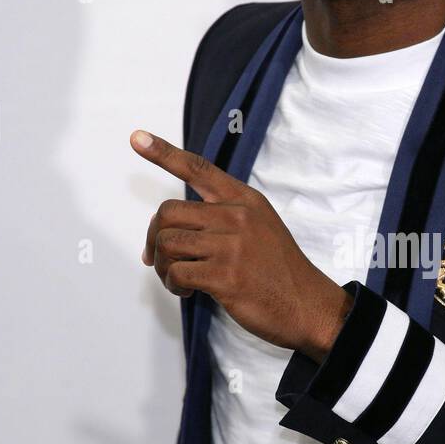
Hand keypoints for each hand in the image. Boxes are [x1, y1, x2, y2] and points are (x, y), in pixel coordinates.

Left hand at [131, 130, 352, 361]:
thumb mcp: (261, 226)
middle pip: (168, 212)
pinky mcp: (225, 276)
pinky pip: (177, 273)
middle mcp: (237, 217)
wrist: (307, 305)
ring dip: (163, 267)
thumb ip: (224, 217)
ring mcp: (232, 247)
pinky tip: (187, 291)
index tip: (137, 138)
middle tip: (158, 259)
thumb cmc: (279, 270)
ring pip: (168, 244)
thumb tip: (172, 228)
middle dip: (154, 238)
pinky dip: (173, 285)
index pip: (199, 169)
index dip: (164, 153)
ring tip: (177, 279)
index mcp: (245, 200)